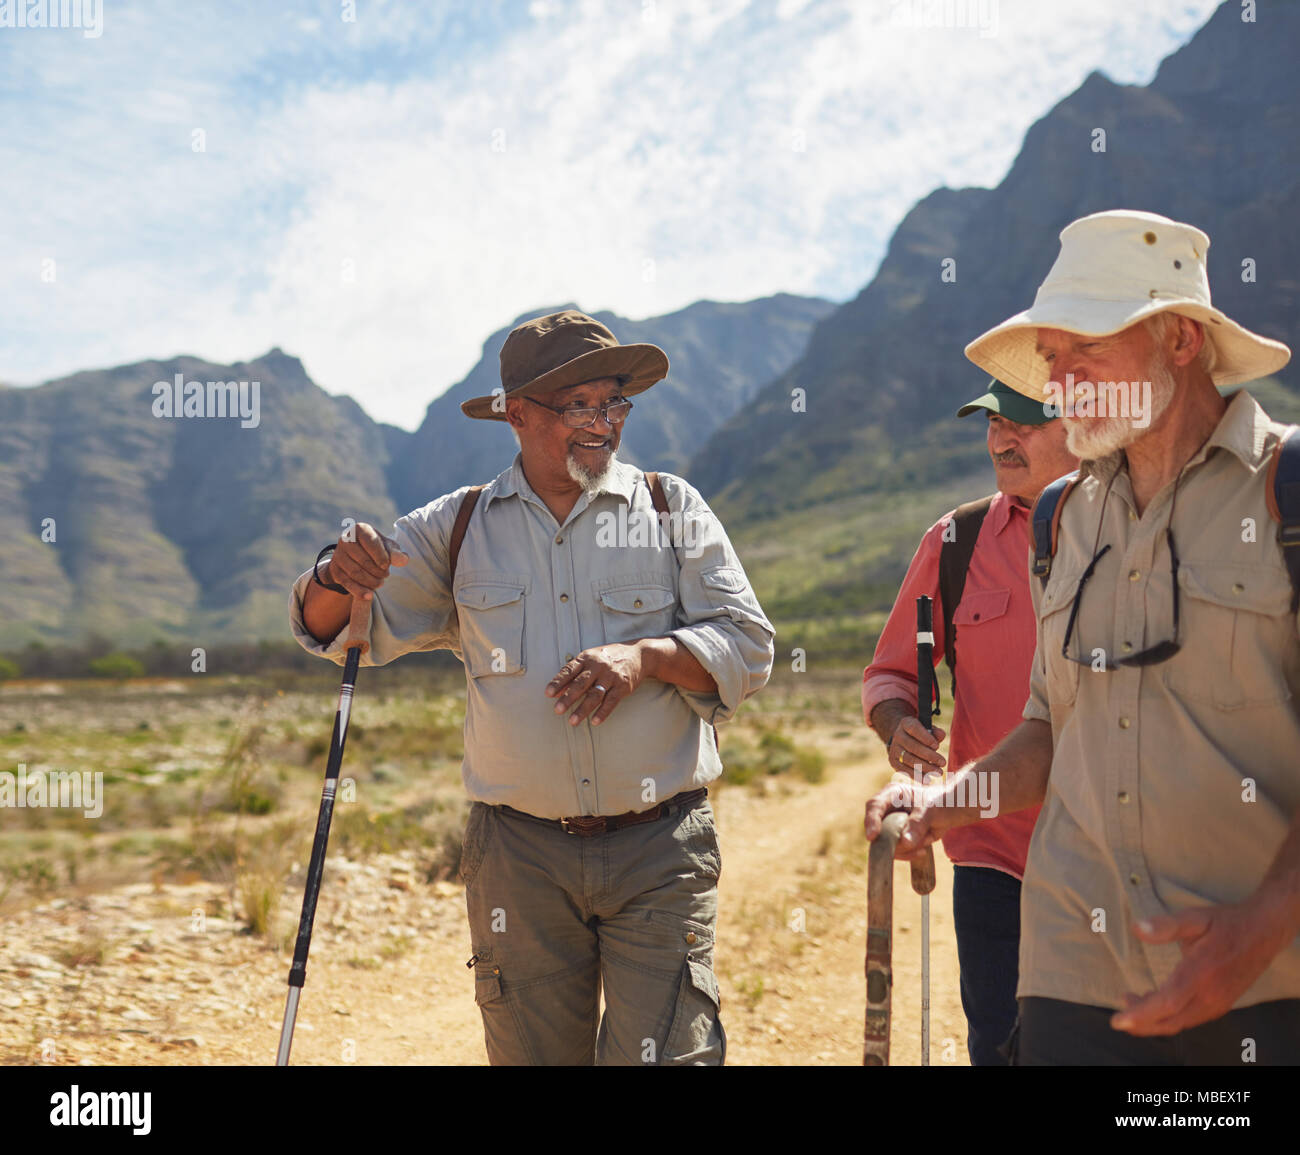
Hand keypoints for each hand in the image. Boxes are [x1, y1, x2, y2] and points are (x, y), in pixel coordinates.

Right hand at [324, 523, 408, 600]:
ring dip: (370, 581)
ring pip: (355, 573)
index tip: (387, 566)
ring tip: (380, 583)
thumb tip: (404, 560)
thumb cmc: (376, 549)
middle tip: (386, 575)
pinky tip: (369, 595)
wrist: (356, 556)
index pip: (371, 542)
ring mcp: (338, 555)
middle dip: (377, 571)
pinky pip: (347, 583)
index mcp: (359, 529)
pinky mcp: (335, 569)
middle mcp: (345, 539)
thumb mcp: (387, 547)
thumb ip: (395, 553)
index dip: (381, 556)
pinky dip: (359, 591)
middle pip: (363, 560)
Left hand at [545, 643, 643, 725]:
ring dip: (583, 709)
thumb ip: (574, 672)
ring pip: (595, 695)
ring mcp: (611, 676)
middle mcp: (598, 666)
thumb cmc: (608, 658)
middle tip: (557, 710)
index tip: (548, 693)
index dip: (558, 682)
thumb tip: (556, 690)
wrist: (639, 654)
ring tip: (572, 721)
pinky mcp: (623, 686)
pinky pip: (611, 701)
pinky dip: (603, 712)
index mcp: (587, 658)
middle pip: (581, 684)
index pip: (569, 670)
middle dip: (568, 698)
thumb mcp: (591, 658)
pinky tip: (594, 721)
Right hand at [863, 774, 948, 861]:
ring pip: (886, 844)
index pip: (874, 806)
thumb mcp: (930, 811)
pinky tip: (923, 849)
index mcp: (892, 794)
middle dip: (895, 840)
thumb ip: (917, 824)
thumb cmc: (940, 803)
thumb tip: (904, 842)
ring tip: (926, 839)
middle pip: (877, 829)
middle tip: (914, 844)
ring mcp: (890, 824)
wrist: (950, 812)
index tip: (872, 837)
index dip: (871, 821)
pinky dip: (910, 853)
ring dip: (907, 848)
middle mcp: (887, 809)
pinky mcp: (896, 838)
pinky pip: (895, 851)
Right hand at [888, 716, 946, 774]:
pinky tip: (927, 780)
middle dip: (929, 756)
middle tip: (942, 762)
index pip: (914, 728)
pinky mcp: (893, 761)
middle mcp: (898, 735)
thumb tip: (941, 735)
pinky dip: (916, 776)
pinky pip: (904, 770)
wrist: (904, 740)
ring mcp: (894, 749)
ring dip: (925, 767)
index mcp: (906, 723)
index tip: (937, 746)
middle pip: (912, 746)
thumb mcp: (928, 729)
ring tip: (938, 772)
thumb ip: (935, 732)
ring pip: (909, 759)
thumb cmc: (922, 735)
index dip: (925, 738)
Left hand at [1110, 901, 1294, 1036]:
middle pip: (1172, 1020)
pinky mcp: (1221, 1004)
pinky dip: (1170, 1017)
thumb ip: (1165, 925)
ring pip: (1181, 1022)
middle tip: (1119, 1017)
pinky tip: (1156, 1002)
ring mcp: (1218, 1003)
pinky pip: (1191, 1018)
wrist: (1263, 932)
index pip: (1167, 1003)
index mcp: (1201, 974)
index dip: (1142, 1014)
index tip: (1119, 1020)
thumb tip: (1137, 928)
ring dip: (1154, 1020)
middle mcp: (1211, 995)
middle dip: (1142, 1023)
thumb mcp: (1194, 917)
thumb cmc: (1225, 923)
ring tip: (1132, 1002)